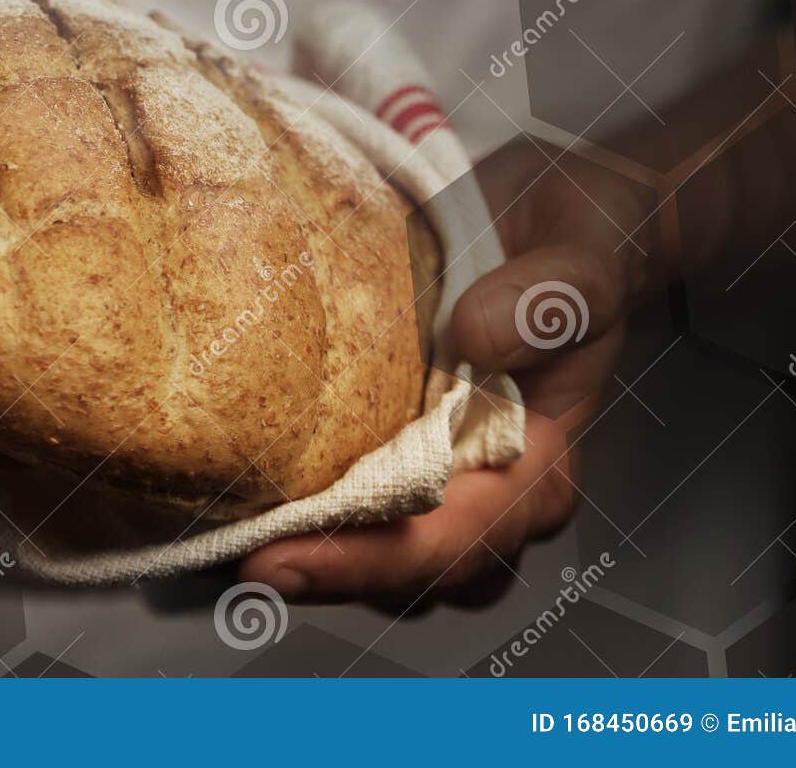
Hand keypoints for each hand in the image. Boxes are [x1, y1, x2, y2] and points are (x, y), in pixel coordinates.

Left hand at [239, 138, 655, 603]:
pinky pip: (345, 503)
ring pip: (370, 555)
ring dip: (299, 554)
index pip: (455, 541)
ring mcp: (438, 479)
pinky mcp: (394, 452)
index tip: (281, 560)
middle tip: (230, 561)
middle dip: (318, 574)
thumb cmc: (576, 249)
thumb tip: (476, 334)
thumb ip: (551, 297)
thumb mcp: (579, 260)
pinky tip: (232, 494)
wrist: (560, 220)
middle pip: (402, 572)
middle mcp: (485, 492)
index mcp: (535, 465)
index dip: (369, 560)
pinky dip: (292, 510)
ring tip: (216, 537)